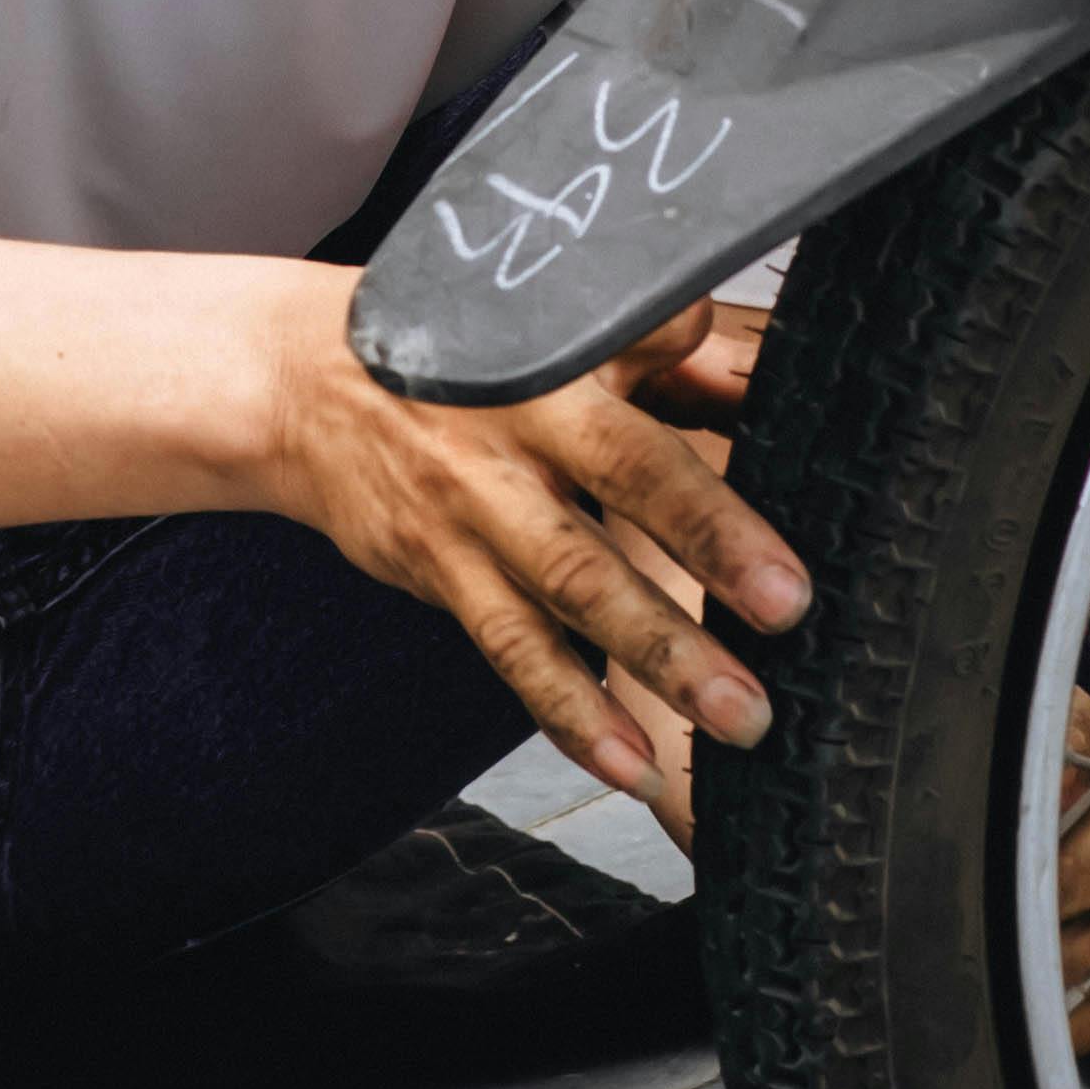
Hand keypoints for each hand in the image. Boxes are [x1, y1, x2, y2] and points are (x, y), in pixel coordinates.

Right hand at [255, 279, 809, 802]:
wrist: (304, 379)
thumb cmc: (456, 344)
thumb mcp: (547, 321)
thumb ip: (648, 337)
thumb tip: (741, 352)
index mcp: (546, 388)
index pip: (639, 463)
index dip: (712, 528)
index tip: (785, 590)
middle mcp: (499, 462)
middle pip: (590, 560)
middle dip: (675, 635)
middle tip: (755, 698)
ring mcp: (462, 526)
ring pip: (552, 616)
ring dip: (639, 683)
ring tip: (725, 734)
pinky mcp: (436, 574)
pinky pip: (507, 654)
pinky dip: (570, 715)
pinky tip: (629, 766)